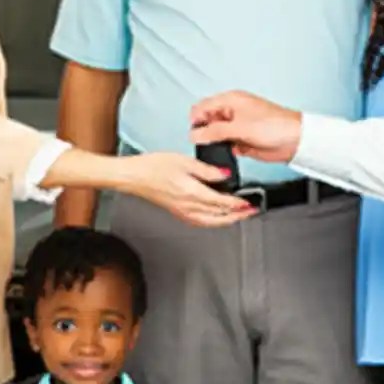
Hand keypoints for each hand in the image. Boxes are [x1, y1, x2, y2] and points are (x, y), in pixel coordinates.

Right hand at [123, 152, 257, 227]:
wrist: (133, 176)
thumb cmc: (153, 166)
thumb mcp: (184, 161)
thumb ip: (207, 170)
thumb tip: (224, 175)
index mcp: (192, 193)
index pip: (222, 203)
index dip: (238, 204)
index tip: (249, 202)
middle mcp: (189, 207)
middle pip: (219, 216)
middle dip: (237, 215)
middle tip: (250, 212)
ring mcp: (182, 212)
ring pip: (211, 222)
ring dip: (227, 221)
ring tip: (238, 216)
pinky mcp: (177, 212)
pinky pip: (200, 222)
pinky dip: (213, 222)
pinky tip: (216, 218)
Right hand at [188, 91, 301, 162]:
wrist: (295, 140)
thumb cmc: (274, 126)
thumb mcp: (239, 127)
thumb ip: (214, 131)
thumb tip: (194, 134)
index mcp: (230, 100)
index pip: (202, 107)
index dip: (196, 120)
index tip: (196, 134)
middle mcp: (232, 112)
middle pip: (207, 121)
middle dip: (204, 132)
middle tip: (207, 143)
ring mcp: (237, 126)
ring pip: (216, 135)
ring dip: (215, 142)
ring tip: (220, 148)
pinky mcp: (242, 140)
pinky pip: (226, 145)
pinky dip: (226, 149)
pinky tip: (230, 152)